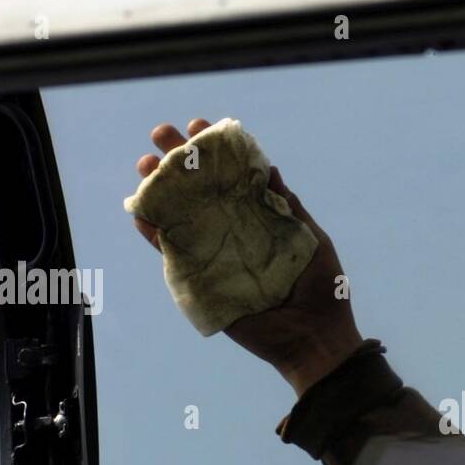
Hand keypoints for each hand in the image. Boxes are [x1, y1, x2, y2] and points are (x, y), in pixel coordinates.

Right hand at [132, 118, 364, 395]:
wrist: (315, 337)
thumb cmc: (322, 289)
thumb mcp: (311, 238)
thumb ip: (288, 207)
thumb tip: (269, 169)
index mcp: (261, 220)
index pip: (232, 179)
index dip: (215, 153)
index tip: (200, 126)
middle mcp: (235, 234)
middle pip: (201, 192)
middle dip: (179, 162)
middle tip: (161, 134)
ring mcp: (217, 256)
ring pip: (182, 218)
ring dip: (160, 191)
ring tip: (145, 165)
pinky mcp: (204, 283)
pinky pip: (174, 256)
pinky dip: (156, 236)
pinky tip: (141, 212)